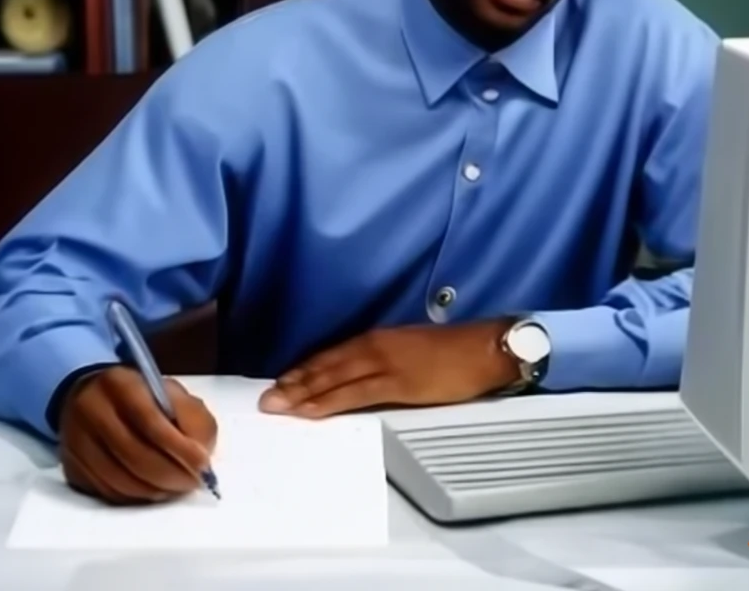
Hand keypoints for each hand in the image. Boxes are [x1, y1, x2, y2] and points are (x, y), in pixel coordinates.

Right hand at [58, 365, 217, 504]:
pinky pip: (106, 492)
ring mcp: (75, 441)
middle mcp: (91, 410)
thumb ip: (191, 415)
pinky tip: (152, 491)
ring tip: (176, 488)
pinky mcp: (70, 467)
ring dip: (154, 491)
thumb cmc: (140, 396)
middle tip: (193, 483)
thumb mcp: (169, 391)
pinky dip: (134, 497)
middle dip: (170, 475)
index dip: (178, 447)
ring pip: (118, 480)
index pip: (149, 420)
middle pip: (133, 455)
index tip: (202, 464)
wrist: (90, 396)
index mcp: (119, 384)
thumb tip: (202, 453)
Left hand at [258, 320, 519, 418]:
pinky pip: (354, 394)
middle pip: (325, 366)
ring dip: (302, 393)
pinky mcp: (396, 383)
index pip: (332, 354)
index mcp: (378, 339)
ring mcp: (383, 364)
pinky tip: (311, 410)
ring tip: (277, 405)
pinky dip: (328, 401)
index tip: (280, 382)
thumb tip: (363, 375)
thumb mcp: (411, 350)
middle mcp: (374, 346)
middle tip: (266, 400)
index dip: (305, 369)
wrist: (482, 349)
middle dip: (293, 383)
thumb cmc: (453, 352)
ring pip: (333, 379)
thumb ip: (386, 359)